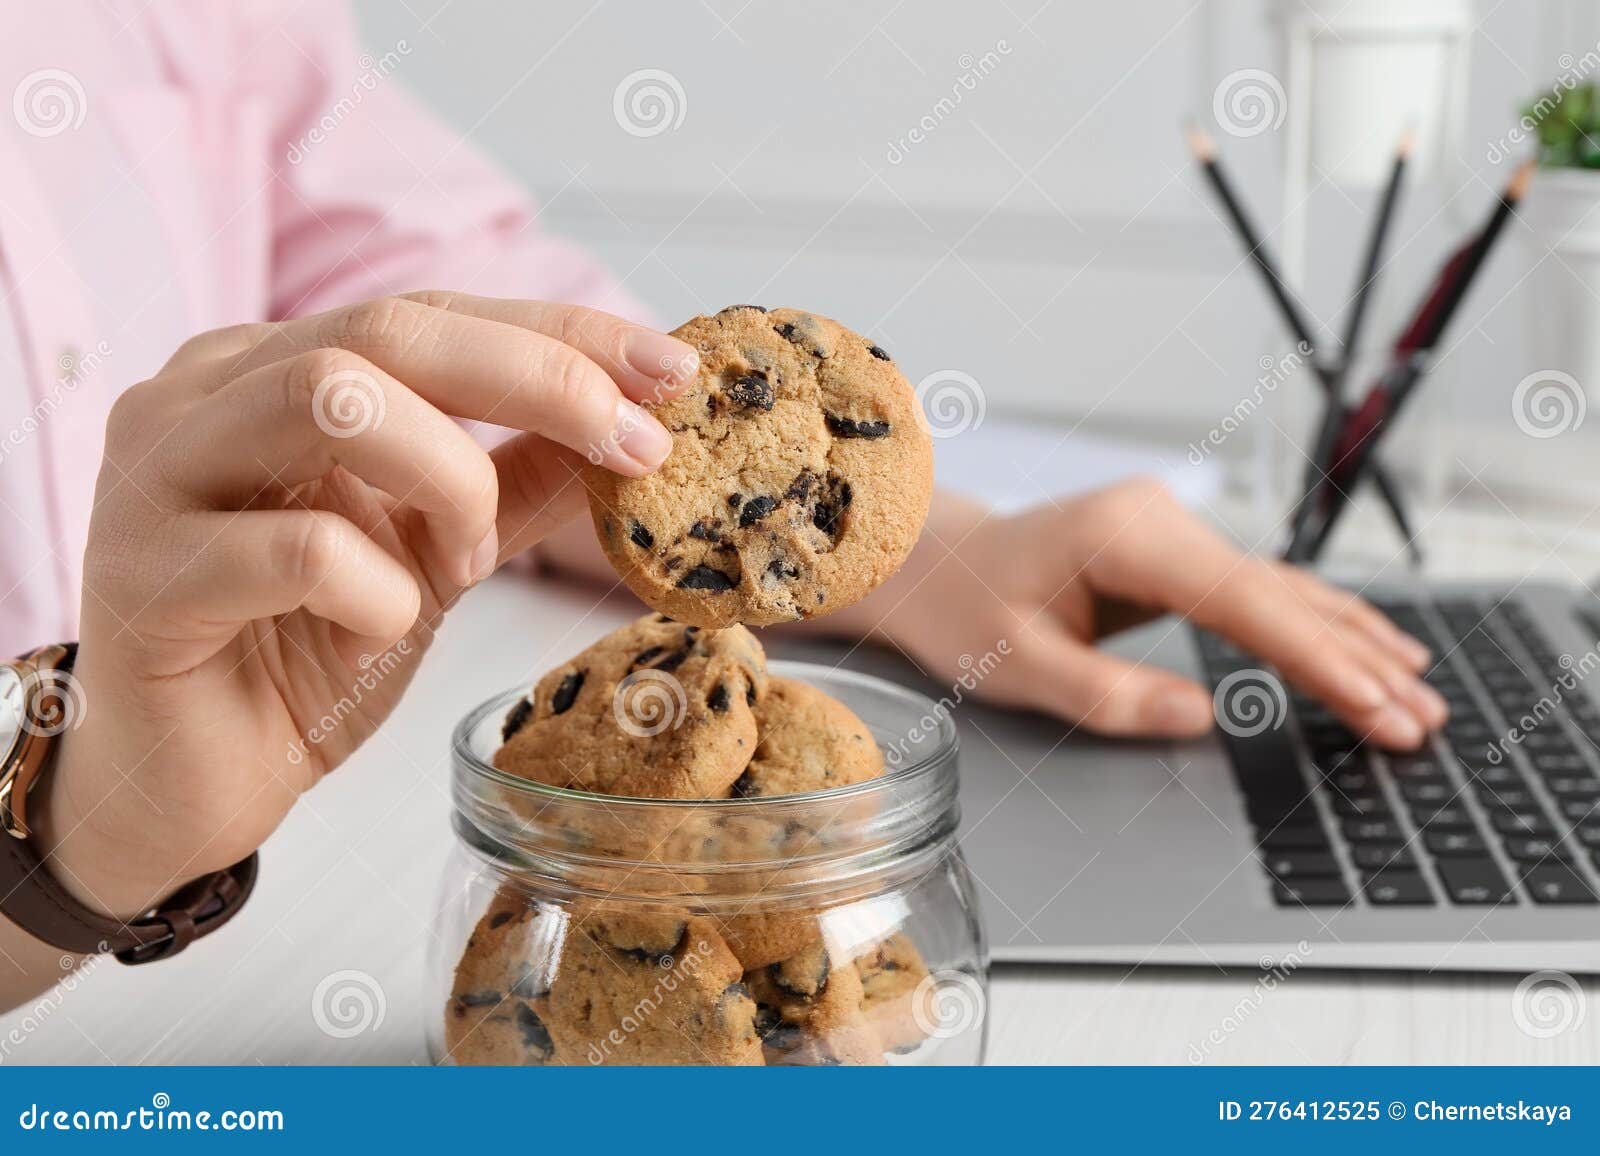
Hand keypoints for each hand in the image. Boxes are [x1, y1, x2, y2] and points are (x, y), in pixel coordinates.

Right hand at [32, 292, 697, 919]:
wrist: (190, 781)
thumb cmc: (304, 652)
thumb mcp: (436, 552)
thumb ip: (516, 481)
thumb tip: (630, 424)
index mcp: (272, 365)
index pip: (436, 311)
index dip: (563, 334)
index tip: (672, 372)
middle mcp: (204, 393)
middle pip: (387, 328)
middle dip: (538, 377)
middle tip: (636, 443)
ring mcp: (156, 474)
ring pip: (329, 397)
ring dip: (448, 479)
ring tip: (468, 561)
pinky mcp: (144, 576)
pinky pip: (297, 549)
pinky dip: (378, 593)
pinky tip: (378, 630)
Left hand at [830, 479, 1445, 747]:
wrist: (934, 565)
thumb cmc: (963, 610)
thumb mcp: (1019, 666)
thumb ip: (1110, 694)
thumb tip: (1203, 717)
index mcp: (1125, 535)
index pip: (1247, 603)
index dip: (1319, 658)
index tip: (1375, 704)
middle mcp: (1159, 518)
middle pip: (1279, 593)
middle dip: (1355, 658)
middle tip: (1422, 717)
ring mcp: (1169, 528)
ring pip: (1279, 588)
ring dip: (1348, 640)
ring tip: (1417, 689)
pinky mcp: (1171, 550)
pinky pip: (1255, 591)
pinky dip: (1309, 625)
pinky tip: (1362, 645)